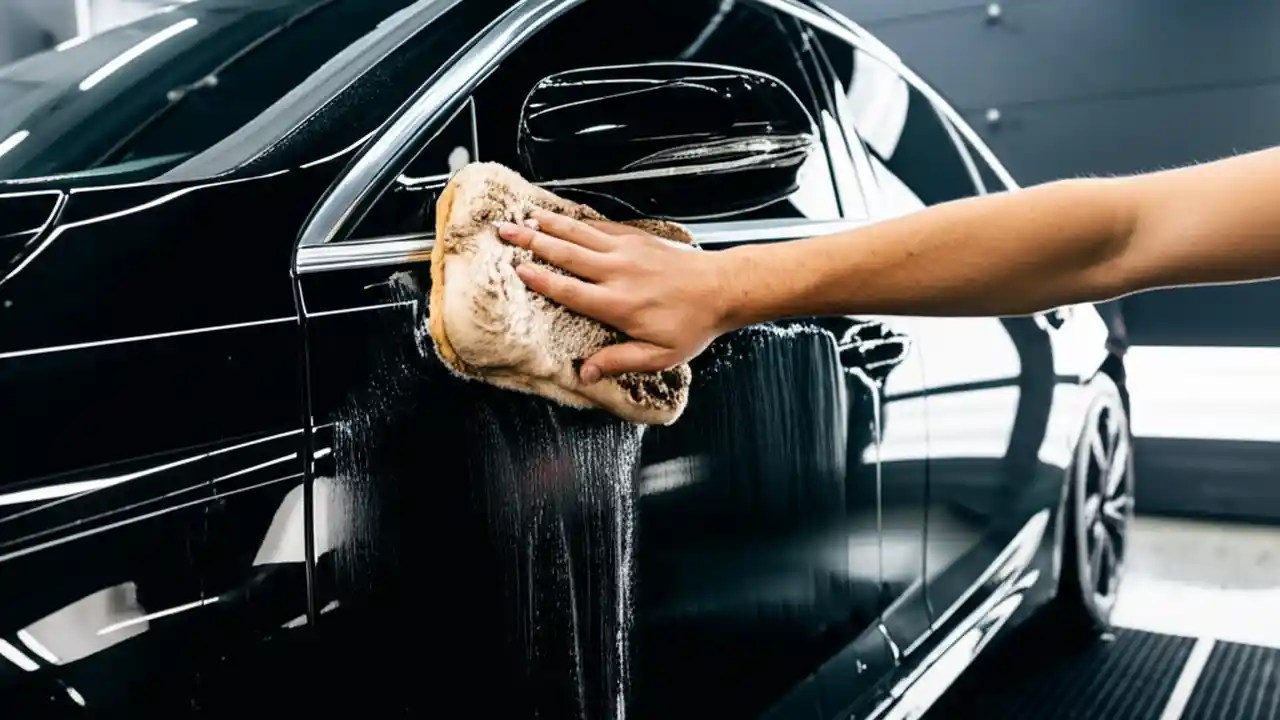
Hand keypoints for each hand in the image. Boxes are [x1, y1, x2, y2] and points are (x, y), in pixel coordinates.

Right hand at [495, 208, 734, 382]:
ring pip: (580, 234)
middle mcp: (618, 272)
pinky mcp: (636, 239)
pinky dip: (577, 220)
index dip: (541, 279)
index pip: (569, 289)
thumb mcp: (659, 355)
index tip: (518, 269)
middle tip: (505, 232)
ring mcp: (627, 251)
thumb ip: (620, 361)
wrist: (722, 289)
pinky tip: (561, 216)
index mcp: (618, 304)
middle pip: (566, 254)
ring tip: (524, 217)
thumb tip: (586, 373)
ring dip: (549, 224)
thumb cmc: (692, 324)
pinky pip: (600, 226)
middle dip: (532, 242)